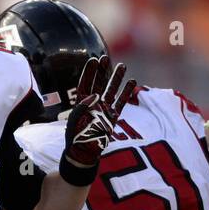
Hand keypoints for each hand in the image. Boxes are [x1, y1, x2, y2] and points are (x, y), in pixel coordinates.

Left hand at [61, 56, 136, 180]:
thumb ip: (83, 106)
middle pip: (99, 83)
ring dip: (116, 78)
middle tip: (107, 58)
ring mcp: (104, 109)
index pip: (85, 83)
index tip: (94, 60)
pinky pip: (121, 102)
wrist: (85, 152)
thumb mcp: (76, 120)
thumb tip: (94, 95)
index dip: (89, 72)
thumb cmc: (77, 136)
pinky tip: (132, 82)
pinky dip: (126, 93)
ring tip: (122, 65)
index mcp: (81, 102)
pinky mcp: (113, 116)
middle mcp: (93, 103)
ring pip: (111, 90)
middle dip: (103, 71)